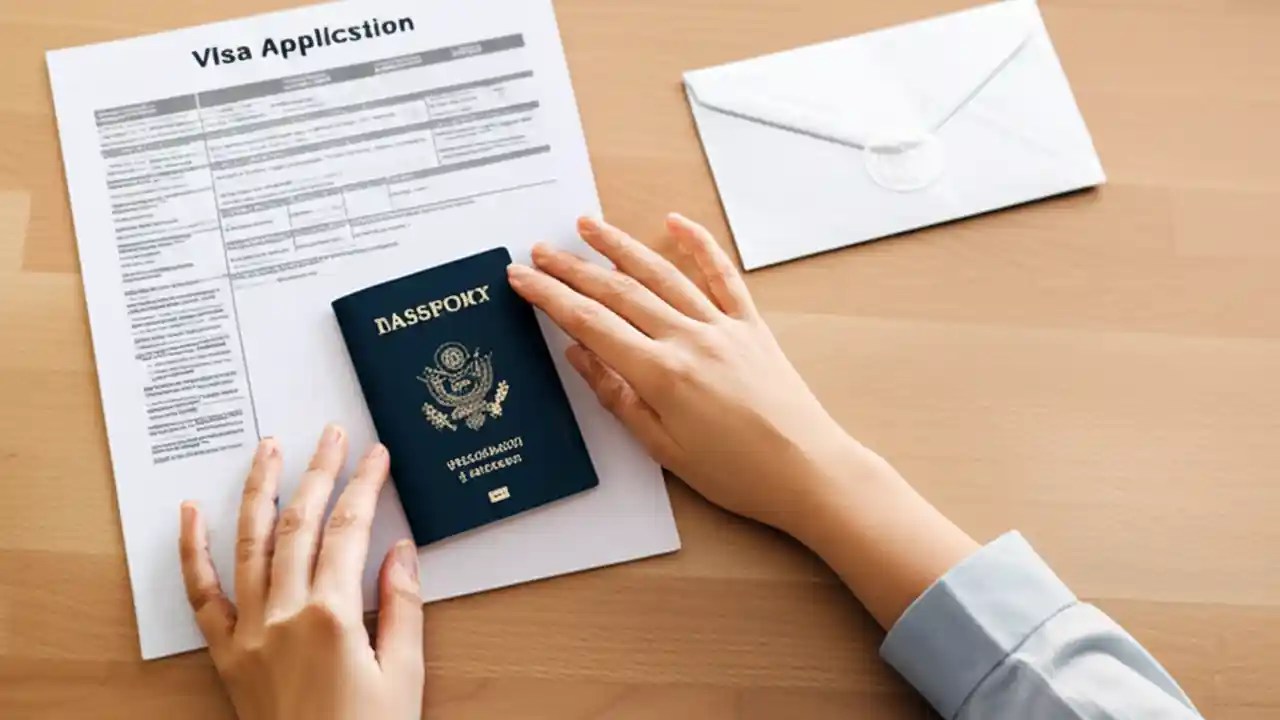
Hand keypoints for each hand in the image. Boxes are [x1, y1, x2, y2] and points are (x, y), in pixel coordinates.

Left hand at [179, 426, 423, 719]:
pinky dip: (193, 552)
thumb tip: (400, 551)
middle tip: (332, 435)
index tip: (376, 456)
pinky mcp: (227, 656)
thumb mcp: (404, 677)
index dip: (366, 486)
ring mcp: (249, 633)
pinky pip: (202, 596)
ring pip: (250, 544)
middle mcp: (285, 616)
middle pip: (301, 524)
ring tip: (268, 450)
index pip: (351, 530)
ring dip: (259, 490)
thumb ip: (403, 608)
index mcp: (333, 618)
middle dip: (319, 472)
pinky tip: (190, 515)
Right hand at [507, 214, 870, 536]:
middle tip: (539, 251)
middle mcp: (689, 339)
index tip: (521, 278)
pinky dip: (698, 245)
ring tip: (588, 226)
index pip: (591, 324)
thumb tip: (580, 356)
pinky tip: (675, 223)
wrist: (809, 471)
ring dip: (621, 247)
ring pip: (661, 274)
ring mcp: (722, 328)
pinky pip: (721, 276)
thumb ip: (618, 397)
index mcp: (661, 374)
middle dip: (573, 268)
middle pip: (618, 292)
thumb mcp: (664, 449)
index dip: (550, 297)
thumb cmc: (737, 473)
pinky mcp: (751, 327)